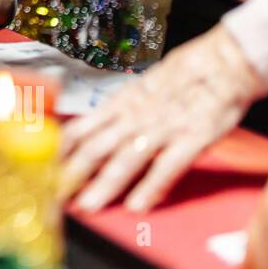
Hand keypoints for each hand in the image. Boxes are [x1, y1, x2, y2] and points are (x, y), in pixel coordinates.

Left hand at [60, 23, 267, 212]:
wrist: (222, 63)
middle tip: (56, 196)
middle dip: (73, 175)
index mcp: (120, 104)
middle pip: (95, 147)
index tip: (45, 172)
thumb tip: (91, 131)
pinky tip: (138, 205)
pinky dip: (151, 187)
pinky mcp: (192, 138)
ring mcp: (163, 128)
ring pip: (125, 159)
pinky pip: (167, 166)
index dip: (61, 154)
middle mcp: (135, 116)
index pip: (80, 130)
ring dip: (104, 185)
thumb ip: (117, 112)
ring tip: (88, 206)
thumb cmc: (183, 76)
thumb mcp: (140, 89)